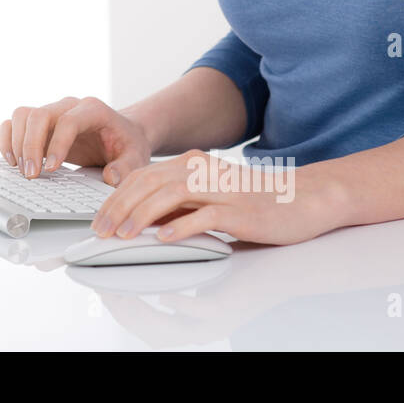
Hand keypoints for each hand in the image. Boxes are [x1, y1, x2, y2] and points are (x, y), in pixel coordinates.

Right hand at [0, 96, 151, 185]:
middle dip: (30, 145)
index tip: (51, 169)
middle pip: (39, 115)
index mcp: (93, 109)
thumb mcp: (136, 156)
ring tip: (22, 170)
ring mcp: (52, 112)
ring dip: (16, 143)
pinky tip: (13, 161)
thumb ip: (127, 167)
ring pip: (22, 115)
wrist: (122, 133)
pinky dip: (8, 140)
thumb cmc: (127, 143)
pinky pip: (15, 123)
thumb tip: (111, 177)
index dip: (57, 144)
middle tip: (31, 175)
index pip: (68, 120)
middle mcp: (69, 106)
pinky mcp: (40, 123)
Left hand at [89, 149, 344, 245]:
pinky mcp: (240, 209)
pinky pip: (205, 215)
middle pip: (148, 183)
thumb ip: (176, 202)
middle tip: (102, 231)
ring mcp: (221, 188)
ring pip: (170, 195)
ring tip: (124, 236)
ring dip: (142, 216)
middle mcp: (202, 170)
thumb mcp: (207, 196)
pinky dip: (181, 226)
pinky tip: (165, 238)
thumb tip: (139, 219)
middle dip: (119, 208)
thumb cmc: (253, 201)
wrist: (304, 198)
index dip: (115, 197)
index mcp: (191, 164)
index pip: (142, 176)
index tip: (100, 219)